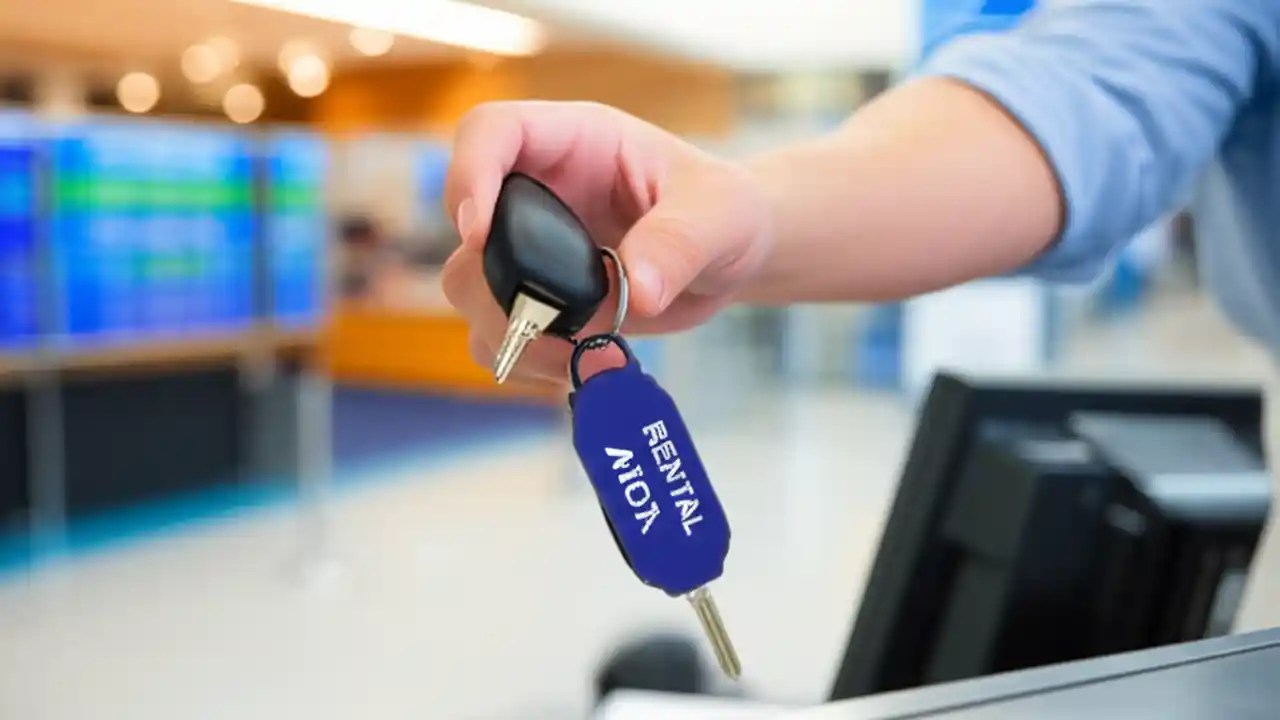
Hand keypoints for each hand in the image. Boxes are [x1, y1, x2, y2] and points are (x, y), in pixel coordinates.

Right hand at [442, 101, 771, 384]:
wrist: (730, 259)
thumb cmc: (725, 211)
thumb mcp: (719, 214)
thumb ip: (680, 243)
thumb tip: (639, 291)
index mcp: (573, 143)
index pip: (491, 131)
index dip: (469, 174)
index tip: (478, 233)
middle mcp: (537, 192)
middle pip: (466, 229)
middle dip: (493, 286)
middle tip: (551, 324)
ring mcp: (531, 250)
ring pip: (471, 291)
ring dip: (512, 334)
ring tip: (582, 358)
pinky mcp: (540, 301)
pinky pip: (501, 336)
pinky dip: (529, 362)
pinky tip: (583, 366)